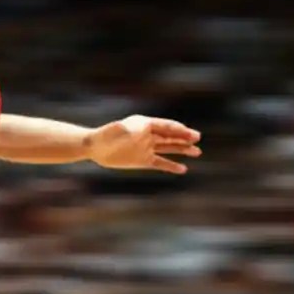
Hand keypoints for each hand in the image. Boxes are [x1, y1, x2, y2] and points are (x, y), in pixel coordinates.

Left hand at [86, 115, 200, 173]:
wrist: (95, 147)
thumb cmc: (107, 135)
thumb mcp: (120, 129)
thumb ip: (132, 129)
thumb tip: (142, 129)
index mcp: (145, 124)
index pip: (166, 126)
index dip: (179, 129)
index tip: (191, 134)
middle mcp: (148, 135)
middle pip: (170, 136)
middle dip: (184, 137)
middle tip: (197, 139)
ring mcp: (146, 148)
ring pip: (168, 148)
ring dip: (182, 149)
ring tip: (197, 152)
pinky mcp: (142, 160)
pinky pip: (160, 163)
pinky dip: (171, 165)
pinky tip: (182, 169)